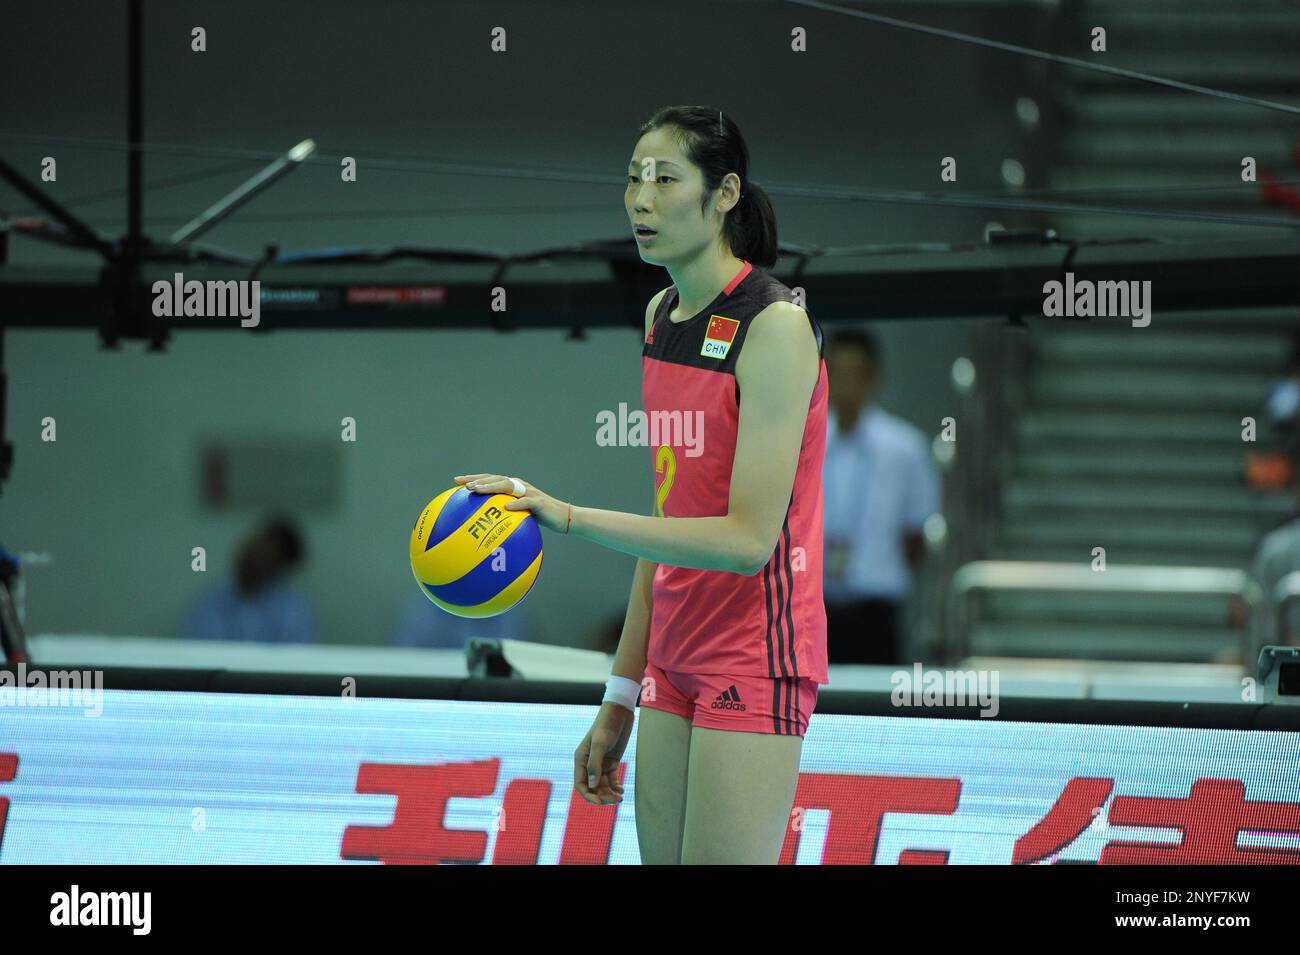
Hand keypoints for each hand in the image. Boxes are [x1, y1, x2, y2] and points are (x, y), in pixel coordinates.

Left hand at [452, 473, 569, 532]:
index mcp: (513, 487)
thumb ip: (504, 516)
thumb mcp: (520, 516)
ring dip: (491, 487)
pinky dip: (516, 504)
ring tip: (477, 490)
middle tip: (463, 485)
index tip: (456, 481)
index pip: (490, 479)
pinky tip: (506, 507)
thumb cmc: (540, 519)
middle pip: (495, 479)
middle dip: (478, 480)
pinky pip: (526, 502)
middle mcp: (519, 485)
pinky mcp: (539, 502)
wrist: (563, 518)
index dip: (473, 478)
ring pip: (507, 486)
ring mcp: (529, 492)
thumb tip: (483, 527)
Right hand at [573, 703, 633, 805]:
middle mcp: (589, 763)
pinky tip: (622, 790)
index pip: (581, 784)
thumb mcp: (600, 743)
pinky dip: (616, 787)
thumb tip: (593, 785)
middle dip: (602, 796)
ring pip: (603, 785)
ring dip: (610, 793)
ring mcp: (600, 763)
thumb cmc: (607, 724)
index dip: (589, 796)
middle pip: (593, 787)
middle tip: (615, 800)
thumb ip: (595, 764)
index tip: (600, 802)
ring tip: (620, 798)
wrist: (620, 712)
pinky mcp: (612, 761)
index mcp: (580, 759)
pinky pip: (611, 779)